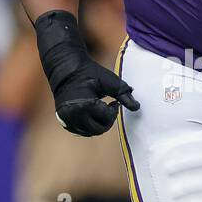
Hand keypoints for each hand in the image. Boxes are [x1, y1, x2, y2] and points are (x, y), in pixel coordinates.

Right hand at [35, 10, 138, 136]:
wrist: (66, 70)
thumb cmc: (89, 73)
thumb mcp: (110, 81)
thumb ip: (124, 94)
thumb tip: (137, 107)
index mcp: (84, 105)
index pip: (106, 118)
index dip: (114, 111)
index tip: (114, 102)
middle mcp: (73, 115)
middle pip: (99, 129)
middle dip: (107, 120)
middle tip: (109, 107)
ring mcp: (67, 119)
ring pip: (90, 132)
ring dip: (98, 123)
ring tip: (100, 109)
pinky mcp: (64, 121)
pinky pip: (81, 131)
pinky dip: (89, 125)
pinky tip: (92, 113)